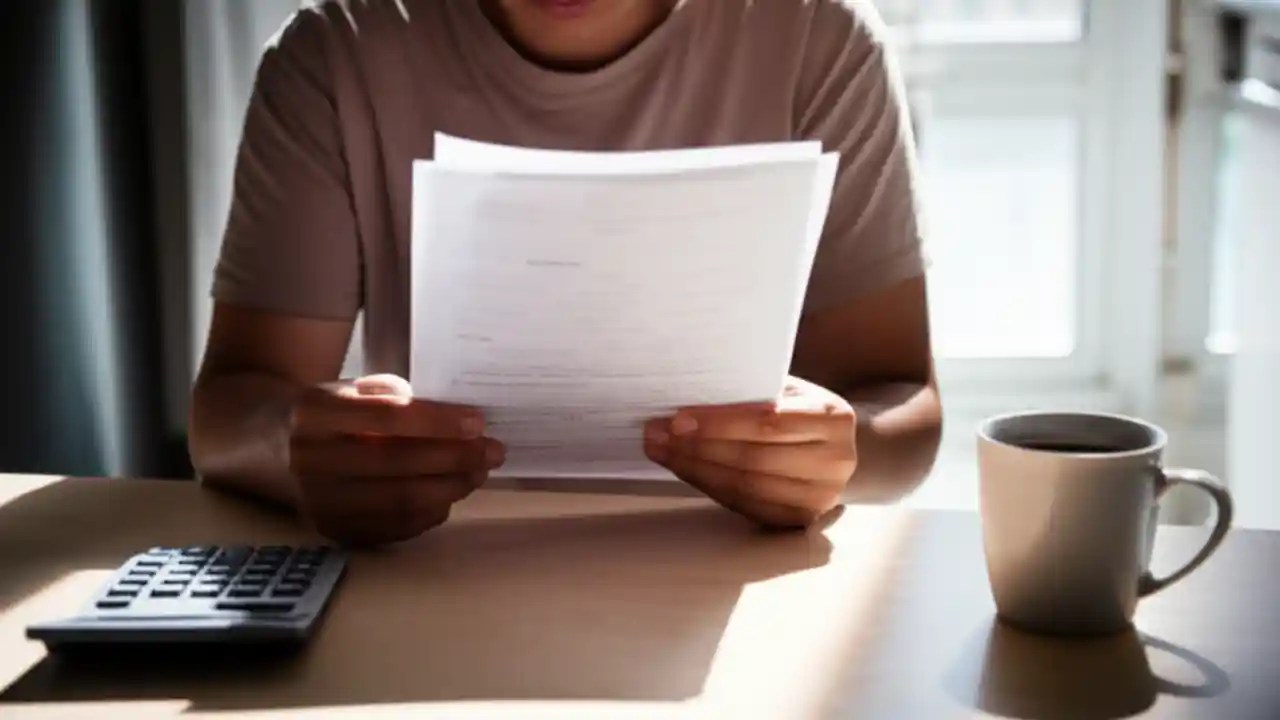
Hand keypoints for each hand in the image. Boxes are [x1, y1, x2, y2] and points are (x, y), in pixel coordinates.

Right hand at [287, 374, 504, 544]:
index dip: (437, 422)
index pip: (387, 418)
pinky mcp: (331, 529)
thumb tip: (449, 417)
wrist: (267, 446)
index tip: (477, 422)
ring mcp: (318, 501)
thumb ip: (389, 395)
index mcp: (314, 413)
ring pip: (398, 500)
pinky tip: (450, 495)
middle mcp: (310, 460)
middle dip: (455, 459)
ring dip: (449, 488)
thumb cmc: (325, 412)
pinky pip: (392, 527)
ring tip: (478, 472)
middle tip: (492, 451)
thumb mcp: (346, 387)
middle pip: (397, 464)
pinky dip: (429, 513)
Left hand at [643, 377, 855, 527]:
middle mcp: (834, 461)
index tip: (678, 419)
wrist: (838, 448)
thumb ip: (753, 391)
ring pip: (746, 487)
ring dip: (696, 469)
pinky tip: (686, 470)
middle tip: (656, 436)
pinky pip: (746, 506)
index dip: (720, 424)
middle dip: (697, 447)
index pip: (769, 423)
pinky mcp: (800, 519)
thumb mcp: (789, 390)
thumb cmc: (802, 410)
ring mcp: (820, 496)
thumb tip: (690, 393)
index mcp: (832, 418)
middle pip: (753, 459)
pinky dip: (711, 487)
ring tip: (662, 452)